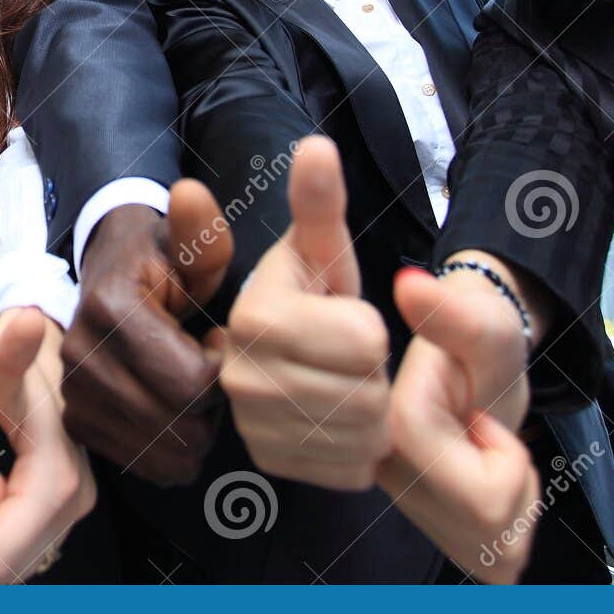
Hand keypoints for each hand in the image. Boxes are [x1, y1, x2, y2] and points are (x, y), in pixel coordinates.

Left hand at [0, 308, 94, 582]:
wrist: (42, 349)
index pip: (5, 556)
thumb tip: (28, 318)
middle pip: (13, 564)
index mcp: (58, 472)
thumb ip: (5, 352)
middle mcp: (76, 495)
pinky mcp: (70, 504)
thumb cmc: (9, 356)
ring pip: (20, 558)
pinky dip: (4, 524)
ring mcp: (77, 502)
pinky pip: (27, 543)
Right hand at [59, 184, 231, 485]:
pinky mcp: (75, 420)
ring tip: (190, 385)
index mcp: (111, 309)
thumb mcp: (191, 241)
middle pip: (179, 425)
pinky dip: (168, 447)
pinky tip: (171, 408)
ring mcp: (72, 393)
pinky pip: (141, 464)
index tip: (216, 341)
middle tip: (207, 367)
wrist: (110, 273)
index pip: (191, 384)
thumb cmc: (164, 259)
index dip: (222, 372)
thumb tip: (187, 194)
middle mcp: (81, 355)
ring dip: (192, 429)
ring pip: (163, 453)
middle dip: (211, 406)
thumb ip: (201, 227)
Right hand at [205, 136, 391, 490]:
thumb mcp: (323, 247)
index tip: (346, 313)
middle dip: (375, 374)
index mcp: (253, 316)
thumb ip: (320, 203)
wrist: (298, 351)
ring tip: (346, 381)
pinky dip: (361, 449)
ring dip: (373, 412)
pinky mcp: (270, 462)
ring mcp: (250, 426)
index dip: (372, 328)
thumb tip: (317, 144)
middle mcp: (239, 375)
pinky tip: (341, 420)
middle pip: (367, 394)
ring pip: (362, 436)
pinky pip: (350, 469)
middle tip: (350, 354)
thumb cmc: (316, 291)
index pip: (365, 340)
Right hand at [376, 266, 538, 583]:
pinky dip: (508, 521)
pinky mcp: (423, 529)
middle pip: (479, 514)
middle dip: (510, 474)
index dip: (495, 447)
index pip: (465, 480)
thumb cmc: (476, 334)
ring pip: (489, 544)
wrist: (467, 362)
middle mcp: (374, 468)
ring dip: (512, 495)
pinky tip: (484, 477)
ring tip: (487, 449)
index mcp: (383, 424)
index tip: (478, 411)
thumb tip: (410, 285)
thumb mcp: (483, 319)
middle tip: (489, 431)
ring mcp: (394, 501)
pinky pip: (491, 560)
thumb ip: (452, 311)